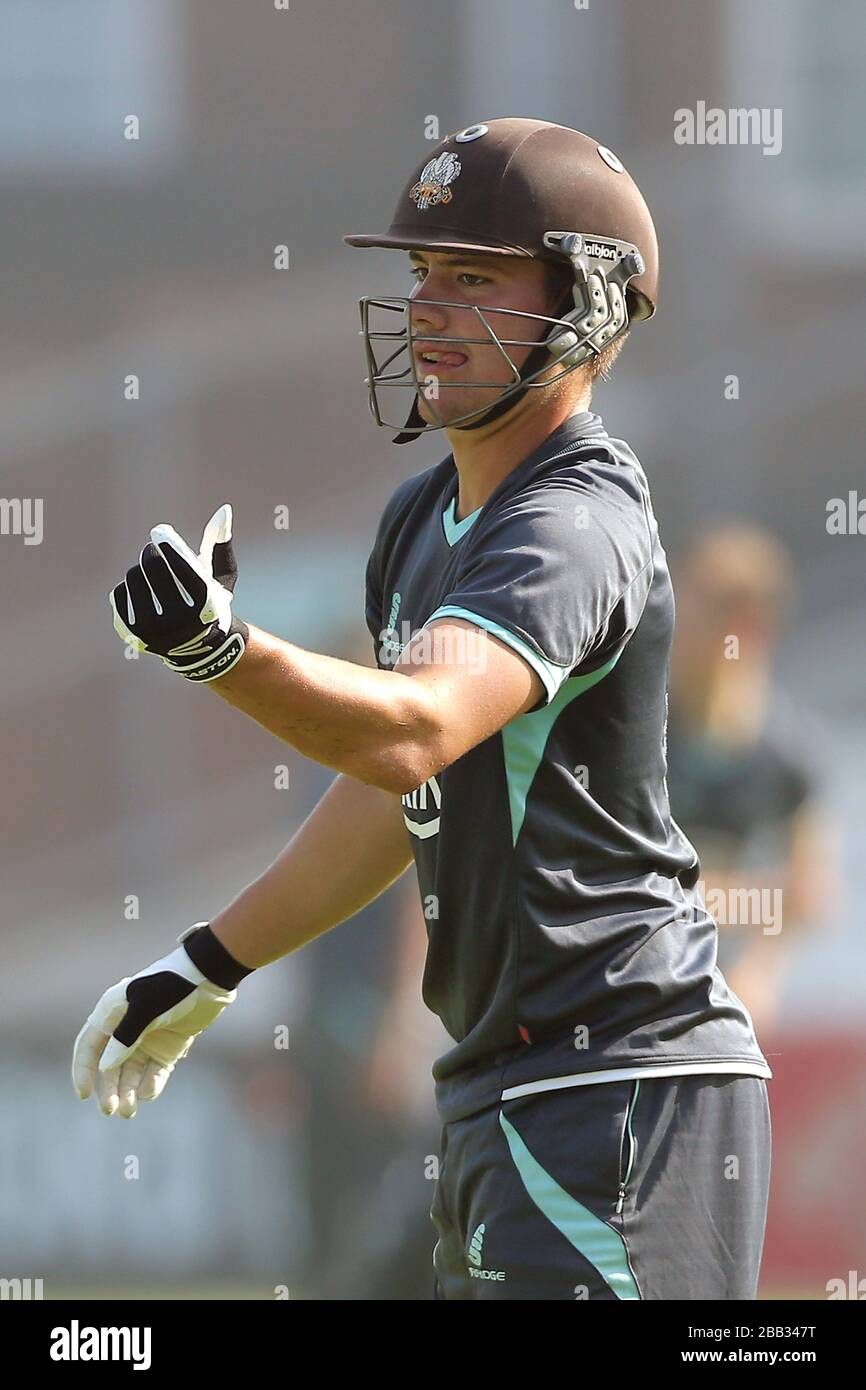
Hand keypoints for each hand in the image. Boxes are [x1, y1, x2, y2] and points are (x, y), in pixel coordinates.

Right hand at [71, 923, 248, 1117]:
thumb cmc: (173, 986)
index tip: (84, 1094)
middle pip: (110, 1064)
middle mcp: (127, 1027)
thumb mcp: (146, 1008)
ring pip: (131, 1072)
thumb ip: (125, 1037)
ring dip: (128, 1091)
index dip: (83, 1070)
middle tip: (110, 1110)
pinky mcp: (169, 1047)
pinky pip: (155, 1071)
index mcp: (113, 1013)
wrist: (210, 977)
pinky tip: (149, 1093)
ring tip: (129, 1111)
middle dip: (108, 1088)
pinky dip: (151, 1084)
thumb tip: (104, 1067)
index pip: (89, 1045)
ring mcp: (148, 1039)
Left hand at [109, 504, 247, 682]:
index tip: (161, 534)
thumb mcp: (222, 577)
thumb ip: (221, 545)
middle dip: (150, 552)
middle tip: (151, 549)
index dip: (166, 542)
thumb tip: (223, 509)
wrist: (198, 649)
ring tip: (148, 573)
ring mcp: (154, 629)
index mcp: (204, 604)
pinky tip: (140, 592)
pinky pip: (119, 593)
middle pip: (152, 566)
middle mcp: (179, 620)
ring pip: (133, 577)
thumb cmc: (209, 604)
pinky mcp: (132, 633)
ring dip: (139, 570)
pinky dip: (127, 588)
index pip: (178, 561)